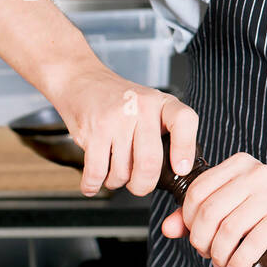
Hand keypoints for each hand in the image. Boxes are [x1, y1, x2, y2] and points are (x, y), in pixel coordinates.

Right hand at [46, 61, 198, 196]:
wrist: (82, 81)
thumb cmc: (121, 101)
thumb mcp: (152, 105)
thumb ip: (166, 131)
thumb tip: (178, 171)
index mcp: (162, 103)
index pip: (184, 121)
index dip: (185, 149)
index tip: (181, 169)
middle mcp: (141, 108)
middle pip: (150, 161)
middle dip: (144, 185)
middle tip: (140, 186)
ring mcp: (116, 119)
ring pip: (122, 171)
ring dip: (117, 182)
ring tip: (115, 175)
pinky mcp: (93, 131)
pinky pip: (96, 171)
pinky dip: (93, 184)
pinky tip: (93, 184)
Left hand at [160, 152, 266, 266]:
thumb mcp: (234, 207)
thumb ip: (199, 214)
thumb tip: (167, 228)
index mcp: (239, 165)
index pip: (197, 191)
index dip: (189, 220)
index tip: (198, 237)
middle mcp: (256, 173)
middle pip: (210, 212)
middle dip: (202, 242)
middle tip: (209, 255)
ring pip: (229, 229)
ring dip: (219, 256)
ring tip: (222, 265)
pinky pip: (253, 241)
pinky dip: (239, 261)